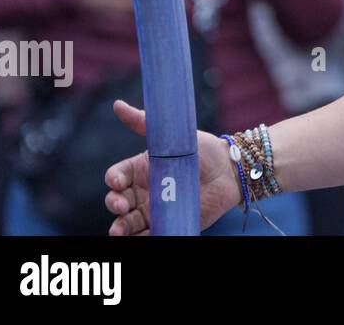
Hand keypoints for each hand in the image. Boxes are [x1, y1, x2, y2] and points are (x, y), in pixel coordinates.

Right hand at [104, 99, 239, 234]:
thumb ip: (144, 123)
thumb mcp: (174, 135)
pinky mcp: (168, 224)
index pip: (117, 176)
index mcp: (140, 169)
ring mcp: (154, 210)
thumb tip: (117, 105)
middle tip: (121, 206)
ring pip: (128, 222)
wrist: (229, 171)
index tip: (117, 181)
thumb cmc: (201, 150)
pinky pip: (149, 235)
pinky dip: (140, 238)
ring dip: (120, 227)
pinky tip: (138, 238)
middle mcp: (142, 192)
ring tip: (119, 230)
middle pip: (117, 201)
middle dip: (114, 205)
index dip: (113, 179)